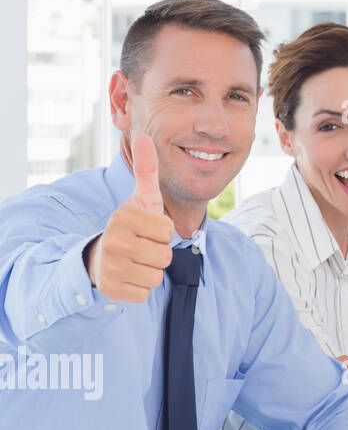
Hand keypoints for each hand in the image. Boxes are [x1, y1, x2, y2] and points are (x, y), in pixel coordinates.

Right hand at [84, 135, 174, 302]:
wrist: (99, 258)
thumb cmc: (130, 227)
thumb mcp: (140, 200)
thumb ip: (146, 170)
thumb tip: (144, 136)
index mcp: (123, 216)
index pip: (167, 230)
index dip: (162, 232)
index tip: (146, 229)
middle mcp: (112, 240)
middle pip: (164, 255)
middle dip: (158, 253)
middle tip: (140, 248)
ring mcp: (109, 266)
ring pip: (156, 276)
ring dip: (150, 271)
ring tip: (134, 261)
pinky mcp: (110, 289)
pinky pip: (145, 294)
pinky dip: (140, 288)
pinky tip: (127, 277)